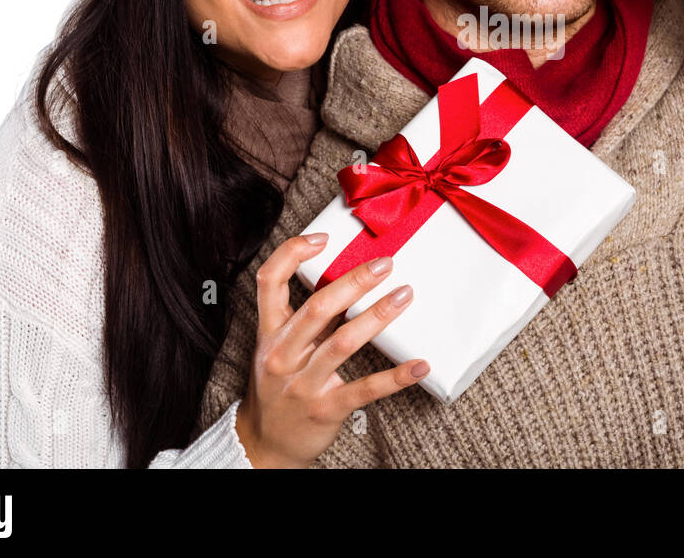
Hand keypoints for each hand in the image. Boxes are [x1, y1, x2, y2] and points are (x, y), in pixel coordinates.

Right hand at [233, 233, 428, 467]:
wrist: (263, 445)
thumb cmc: (276, 388)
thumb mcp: (277, 348)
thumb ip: (305, 318)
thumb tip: (348, 281)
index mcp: (269, 332)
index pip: (269, 281)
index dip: (293, 254)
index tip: (324, 238)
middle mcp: (282, 354)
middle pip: (317, 307)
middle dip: (354, 281)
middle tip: (385, 264)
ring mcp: (303, 383)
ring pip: (343, 342)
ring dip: (378, 316)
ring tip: (404, 295)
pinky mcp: (326, 409)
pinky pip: (365, 389)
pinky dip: (395, 377)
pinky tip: (419, 365)